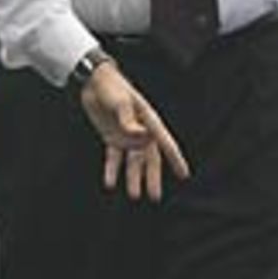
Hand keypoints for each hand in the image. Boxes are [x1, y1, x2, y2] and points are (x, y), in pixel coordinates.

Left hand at [78, 62, 189, 201]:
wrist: (92, 81)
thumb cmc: (112, 87)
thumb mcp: (122, 101)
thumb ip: (129, 120)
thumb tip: (139, 135)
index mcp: (148, 121)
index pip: (165, 143)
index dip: (176, 160)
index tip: (185, 175)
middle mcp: (140, 132)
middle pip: (149, 159)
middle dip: (153, 178)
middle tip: (155, 197)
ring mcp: (126, 136)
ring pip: (132, 162)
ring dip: (133, 178)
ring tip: (134, 195)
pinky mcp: (111, 137)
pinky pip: (113, 158)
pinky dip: (111, 170)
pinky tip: (110, 183)